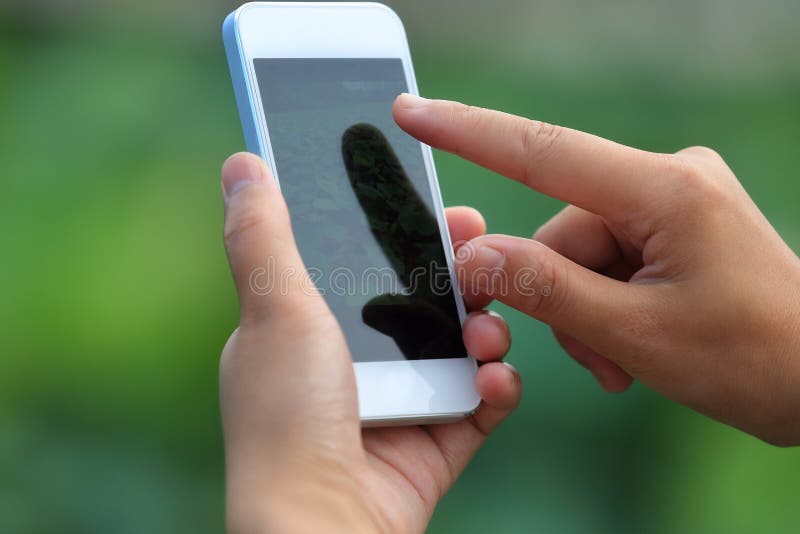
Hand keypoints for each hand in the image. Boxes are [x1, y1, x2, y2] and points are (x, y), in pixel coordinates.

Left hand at [219, 153, 520, 532]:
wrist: (324, 522)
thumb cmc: (288, 413)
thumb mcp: (272, 308)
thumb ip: (263, 234)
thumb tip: (243, 163)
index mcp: (313, 327)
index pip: (367, 261)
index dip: (406, 229)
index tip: (439, 206)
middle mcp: (358, 361)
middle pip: (424, 296)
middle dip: (460, 268)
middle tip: (482, 245)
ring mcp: (402, 401)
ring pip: (463, 342)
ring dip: (486, 325)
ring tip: (485, 328)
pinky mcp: (438, 440)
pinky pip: (484, 400)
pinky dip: (498, 386)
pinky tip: (492, 378)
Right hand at [394, 93, 799, 445]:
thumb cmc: (752, 359)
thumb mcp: (636, 335)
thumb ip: (547, 290)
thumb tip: (475, 258)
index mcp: (663, 192)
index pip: (542, 154)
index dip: (467, 132)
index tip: (411, 113)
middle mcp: (667, 179)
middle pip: (560, 229)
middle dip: (561, 297)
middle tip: (600, 357)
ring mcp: (671, 201)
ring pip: (579, 253)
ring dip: (586, 313)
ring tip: (624, 362)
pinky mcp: (673, 224)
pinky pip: (607, 258)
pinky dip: (606, 306)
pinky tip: (635, 346)